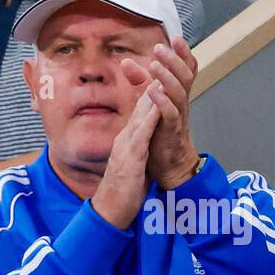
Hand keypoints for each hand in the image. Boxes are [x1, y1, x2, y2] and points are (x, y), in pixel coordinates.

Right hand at [90, 88, 159, 230]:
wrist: (110, 212)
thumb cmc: (123, 193)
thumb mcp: (133, 165)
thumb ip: (138, 150)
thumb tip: (145, 143)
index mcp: (128, 140)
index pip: (141, 111)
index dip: (152, 92)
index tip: (163, 74)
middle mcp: (125, 139)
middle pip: (141, 107)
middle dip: (153, 84)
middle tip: (164, 62)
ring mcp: (126, 148)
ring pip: (141, 116)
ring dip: (152, 95)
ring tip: (164, 75)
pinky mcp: (130, 159)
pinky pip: (141, 135)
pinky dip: (150, 119)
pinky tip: (158, 105)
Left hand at [122, 36, 200, 189]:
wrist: (168, 164)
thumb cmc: (160, 131)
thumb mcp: (150, 101)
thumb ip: (140, 82)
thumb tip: (126, 62)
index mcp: (177, 93)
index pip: (185, 68)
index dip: (183, 53)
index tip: (176, 37)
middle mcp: (182, 102)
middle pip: (184, 75)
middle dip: (174, 60)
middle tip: (160, 47)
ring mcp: (179, 116)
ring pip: (179, 92)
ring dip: (167, 76)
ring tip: (155, 64)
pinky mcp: (172, 131)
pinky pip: (171, 114)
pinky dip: (162, 102)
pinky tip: (153, 91)